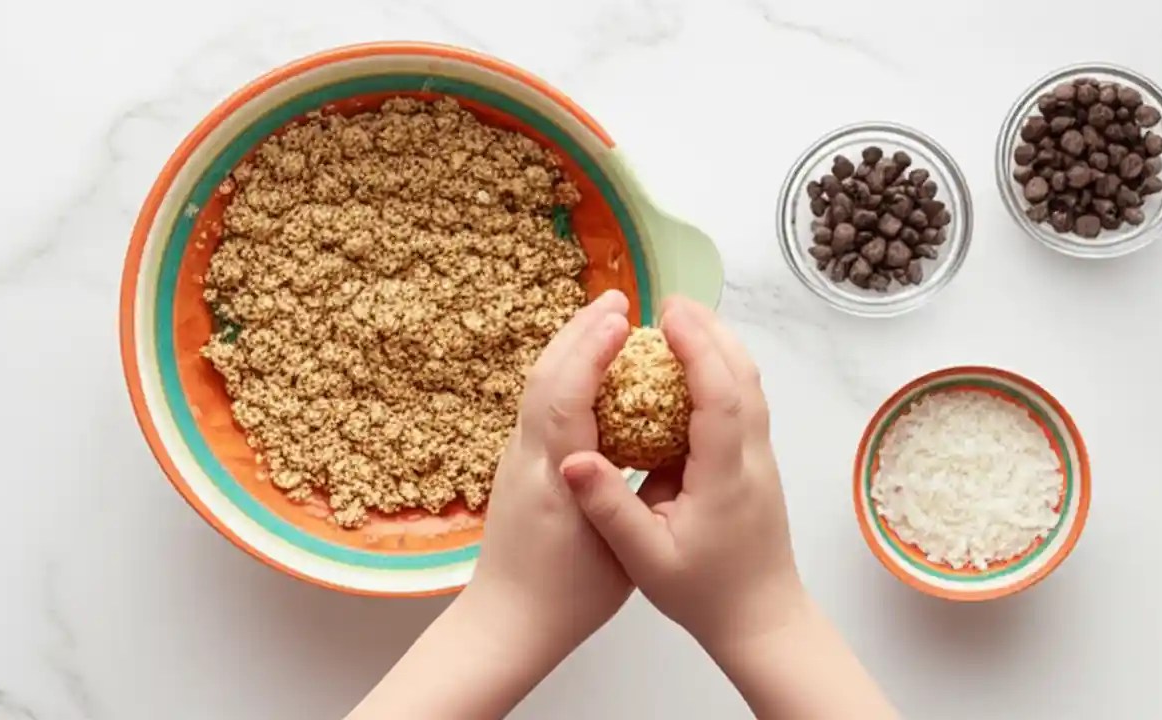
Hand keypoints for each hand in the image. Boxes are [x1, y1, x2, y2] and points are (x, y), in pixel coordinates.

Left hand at [467, 288, 633, 655]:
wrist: (507, 624)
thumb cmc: (567, 599)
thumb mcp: (616, 548)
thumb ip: (628, 488)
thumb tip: (654, 438)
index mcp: (553, 478)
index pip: (565, 397)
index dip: (591, 350)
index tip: (623, 317)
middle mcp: (525, 458)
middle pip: (544, 376)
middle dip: (580, 331)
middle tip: (619, 299)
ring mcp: (516, 459)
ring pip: (538, 386)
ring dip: (570, 346)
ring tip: (607, 321)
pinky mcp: (518, 466)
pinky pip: (541, 403)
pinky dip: (566, 372)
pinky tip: (589, 369)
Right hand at [559, 296, 806, 651]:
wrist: (760, 621)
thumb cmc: (704, 594)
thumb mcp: (644, 559)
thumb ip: (608, 508)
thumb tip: (571, 459)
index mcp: (725, 476)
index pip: (720, 394)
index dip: (697, 347)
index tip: (668, 313)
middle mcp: (751, 459)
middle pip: (744, 375)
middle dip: (711, 331)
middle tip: (670, 303)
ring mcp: (759, 460)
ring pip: (751, 386)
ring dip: (720, 348)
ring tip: (681, 325)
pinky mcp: (754, 466)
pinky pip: (744, 404)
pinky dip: (722, 375)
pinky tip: (691, 374)